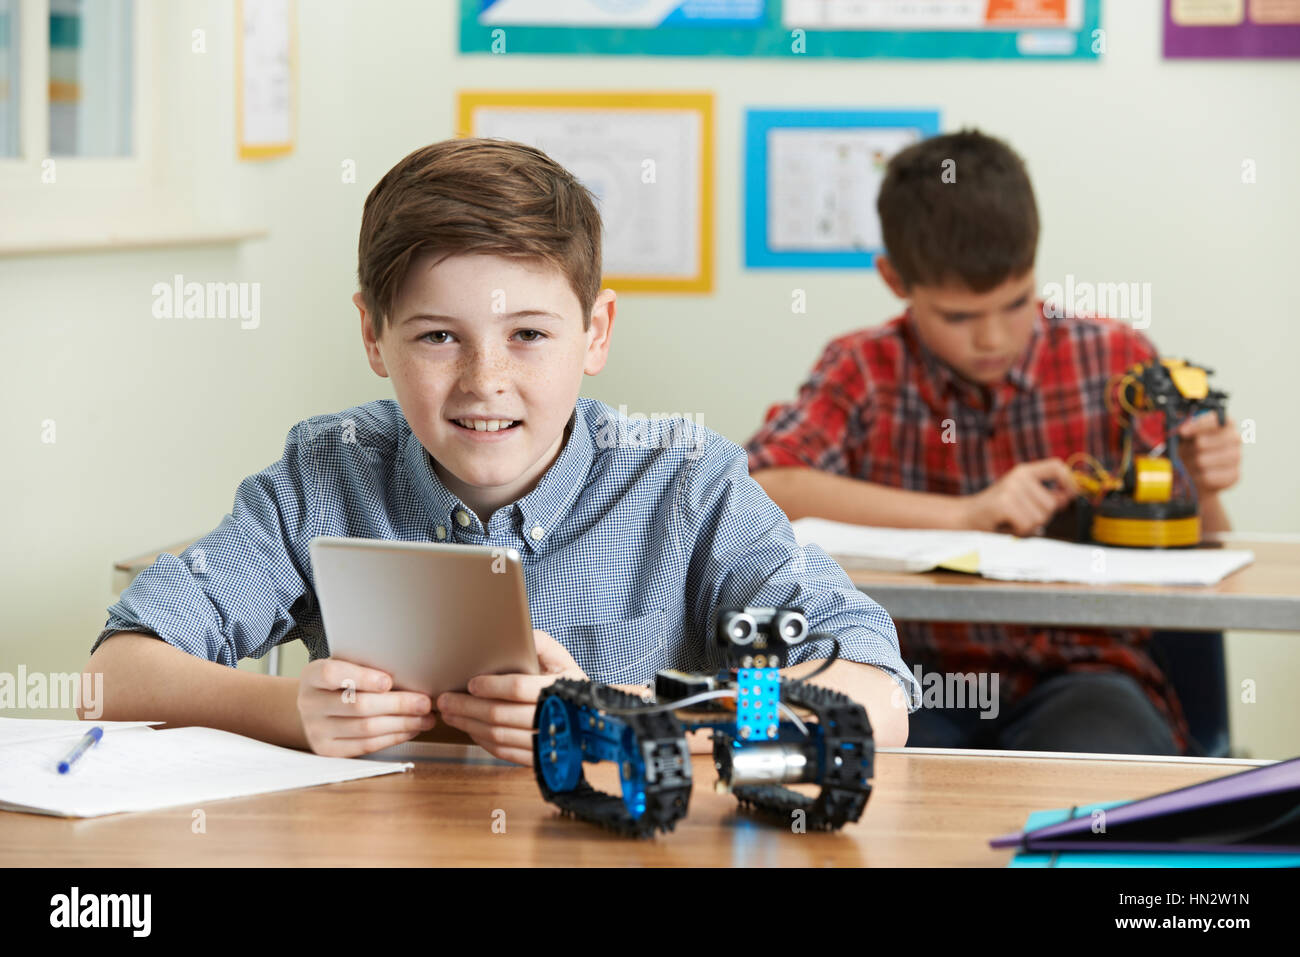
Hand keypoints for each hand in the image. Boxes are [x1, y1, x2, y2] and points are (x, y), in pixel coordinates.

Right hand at [297, 657, 435, 756]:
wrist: (314, 708)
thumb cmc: (338, 682)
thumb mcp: (343, 666)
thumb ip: (366, 667)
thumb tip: (410, 672)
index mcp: (312, 676)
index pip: (332, 674)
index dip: (362, 677)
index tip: (389, 680)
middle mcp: (309, 704)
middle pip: (358, 705)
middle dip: (398, 704)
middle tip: (425, 702)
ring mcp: (317, 730)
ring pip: (366, 728)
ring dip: (402, 723)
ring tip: (425, 718)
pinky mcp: (328, 750)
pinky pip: (366, 746)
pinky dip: (393, 737)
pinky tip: (410, 729)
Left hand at [437, 630, 588, 765]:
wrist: (593, 722)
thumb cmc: (572, 686)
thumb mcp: (563, 660)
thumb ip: (541, 644)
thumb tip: (518, 633)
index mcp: (558, 690)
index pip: (518, 688)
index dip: (491, 686)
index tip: (471, 683)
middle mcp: (552, 718)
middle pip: (501, 715)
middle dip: (467, 707)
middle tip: (446, 700)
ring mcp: (545, 742)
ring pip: (499, 736)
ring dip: (469, 725)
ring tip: (450, 714)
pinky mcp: (538, 759)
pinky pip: (505, 752)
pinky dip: (483, 742)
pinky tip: (470, 730)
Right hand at [962, 458, 1076, 535]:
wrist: (964, 519)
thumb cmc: (995, 513)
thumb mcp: (1022, 499)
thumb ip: (1045, 497)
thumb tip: (1068, 497)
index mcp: (1024, 472)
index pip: (1057, 466)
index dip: (1069, 481)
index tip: (1070, 496)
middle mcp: (1018, 477)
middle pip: (1052, 504)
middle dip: (1041, 518)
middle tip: (1018, 517)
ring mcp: (1010, 489)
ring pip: (1041, 518)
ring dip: (1028, 527)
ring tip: (1010, 522)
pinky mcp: (1004, 503)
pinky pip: (1028, 525)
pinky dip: (1019, 532)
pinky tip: (1005, 526)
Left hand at [1177, 413, 1240, 495]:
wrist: (1198, 473)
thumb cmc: (1192, 450)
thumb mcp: (1186, 435)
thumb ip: (1185, 427)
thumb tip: (1182, 427)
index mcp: (1225, 423)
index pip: (1217, 419)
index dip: (1198, 425)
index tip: (1182, 432)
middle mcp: (1235, 438)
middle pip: (1203, 442)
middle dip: (1189, 449)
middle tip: (1185, 452)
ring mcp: (1237, 457)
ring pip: (1203, 461)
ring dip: (1191, 464)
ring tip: (1191, 464)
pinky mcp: (1235, 475)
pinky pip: (1208, 477)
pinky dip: (1197, 478)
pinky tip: (1198, 475)